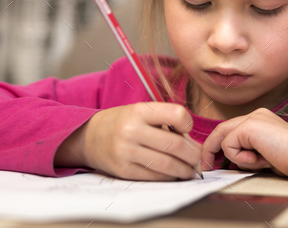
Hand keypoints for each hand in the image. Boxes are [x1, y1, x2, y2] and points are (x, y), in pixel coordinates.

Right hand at [55, 102, 201, 180]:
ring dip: (185, 170)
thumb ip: (165, 122)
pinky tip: (174, 174)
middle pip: (176, 145)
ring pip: (168, 165)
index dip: (188, 124)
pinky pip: (155, 176)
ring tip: (190, 170)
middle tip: (198, 158)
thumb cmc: (122, 122)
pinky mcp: (124, 170)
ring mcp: (127, 152)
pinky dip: (169, 177)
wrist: (89, 137)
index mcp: (139, 111)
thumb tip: (194, 145)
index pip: (177, 114)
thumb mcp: (140, 112)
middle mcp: (132, 130)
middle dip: (194, 154)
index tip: (187, 130)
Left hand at [201, 108, 287, 177]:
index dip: (218, 146)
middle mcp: (255, 115)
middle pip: (221, 130)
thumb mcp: (265, 155)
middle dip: (210, 150)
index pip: (231, 130)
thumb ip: (248, 152)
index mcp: (260, 120)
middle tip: (206, 168)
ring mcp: (252, 118)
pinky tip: (261, 158)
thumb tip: (227, 162)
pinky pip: (229, 146)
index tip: (213, 163)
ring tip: (261, 161)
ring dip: (237, 158)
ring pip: (224, 139)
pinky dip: (241, 158)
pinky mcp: (249, 126)